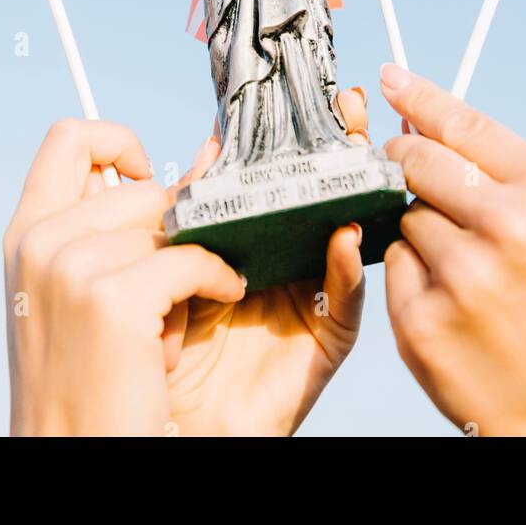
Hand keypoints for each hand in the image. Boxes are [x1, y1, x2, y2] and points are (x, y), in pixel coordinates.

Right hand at [3, 119, 244, 435]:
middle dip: (172, 231)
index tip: (146, 176)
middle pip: (140, 187)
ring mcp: (72, 267)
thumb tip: (208, 151)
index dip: (118, 140)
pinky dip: (220, 278)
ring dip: (189, 267)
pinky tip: (222, 297)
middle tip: (166, 287)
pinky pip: (193, 258)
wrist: (75, 456)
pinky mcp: (112, 298)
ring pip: (170, 224)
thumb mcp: (79, 290)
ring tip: (169, 319)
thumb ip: (113, 223)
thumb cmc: (88, 379)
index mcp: (25, 235)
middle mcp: (40, 242)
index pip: (68, 138)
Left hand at [163, 86, 370, 435]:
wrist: (165, 430)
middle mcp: (284, 263)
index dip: (302, 135)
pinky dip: (347, 268)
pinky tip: (344, 238)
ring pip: (345, 234)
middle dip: (341, 147)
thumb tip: (210, 147)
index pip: (282, 176)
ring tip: (362, 152)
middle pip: (323, 195)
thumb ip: (195, 213)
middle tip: (351, 108)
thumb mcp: (171, 267)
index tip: (317, 94)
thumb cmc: (163, 356)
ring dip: (358, 191)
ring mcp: (309, 297)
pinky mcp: (324, 338)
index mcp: (249, 240)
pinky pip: (346, 300)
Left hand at [379, 66, 525, 436]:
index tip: (390, 77)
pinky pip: (395, 268)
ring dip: (420, 229)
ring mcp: (462, 277)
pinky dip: (414, 277)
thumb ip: (503, 170)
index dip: (420, 96)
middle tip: (404, 163)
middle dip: (404, 157)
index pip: (466, 124)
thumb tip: (422, 120)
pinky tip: (452, 303)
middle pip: (418, 160)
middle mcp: (508, 228)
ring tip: (467, 267)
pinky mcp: (423, 324)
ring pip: (404, 216)